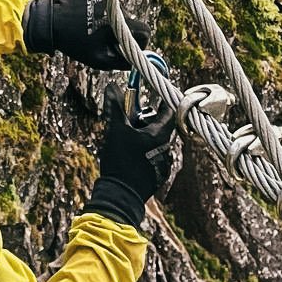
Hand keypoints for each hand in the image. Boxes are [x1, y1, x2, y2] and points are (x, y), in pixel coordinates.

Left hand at [23, 0, 145, 69]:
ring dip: (111, 19)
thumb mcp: (100, 60)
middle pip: (130, 20)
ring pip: (118, 11)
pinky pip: (108, 0)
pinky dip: (103, 9)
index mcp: (118, 23)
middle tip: (105, 39)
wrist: (52, 21)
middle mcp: (115, 5)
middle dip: (122, 31)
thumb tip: (135, 60)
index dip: (140, 41)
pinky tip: (88, 16)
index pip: (145, 30)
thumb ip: (122, 62)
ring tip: (92, 27)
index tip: (127, 46)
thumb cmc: (75, 43)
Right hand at [84, 92, 178, 230]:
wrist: (121, 195)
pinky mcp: (158, 176)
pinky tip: (133, 153)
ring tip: (131, 136)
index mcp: (159, 136)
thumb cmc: (120, 161)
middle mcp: (166, 149)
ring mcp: (164, 164)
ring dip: (148, 136)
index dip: (164, 101)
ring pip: (159, 143)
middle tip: (136, 117)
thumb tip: (112, 86)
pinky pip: (156, 156)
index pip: (169, 112)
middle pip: (163, 127)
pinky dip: (147, 150)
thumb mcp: (115, 129)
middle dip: (150, 120)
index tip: (157, 94)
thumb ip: (115, 106)